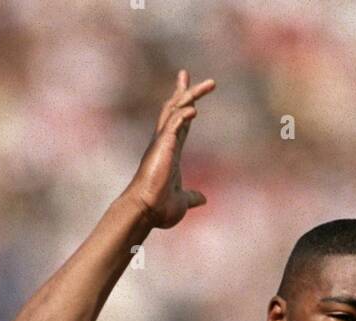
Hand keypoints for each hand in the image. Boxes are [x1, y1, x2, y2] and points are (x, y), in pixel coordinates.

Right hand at [125, 69, 215, 228]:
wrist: (145, 211)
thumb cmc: (159, 208)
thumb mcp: (182, 201)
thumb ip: (192, 196)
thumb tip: (203, 198)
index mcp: (170, 152)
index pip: (180, 124)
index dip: (186, 107)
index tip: (192, 95)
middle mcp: (164, 142)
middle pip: (175, 109)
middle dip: (184, 91)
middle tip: (187, 74)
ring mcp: (161, 143)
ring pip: (175, 111)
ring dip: (191, 96)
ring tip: (209, 85)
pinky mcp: (161, 147)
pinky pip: (173, 125)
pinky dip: (183, 115)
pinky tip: (195, 110)